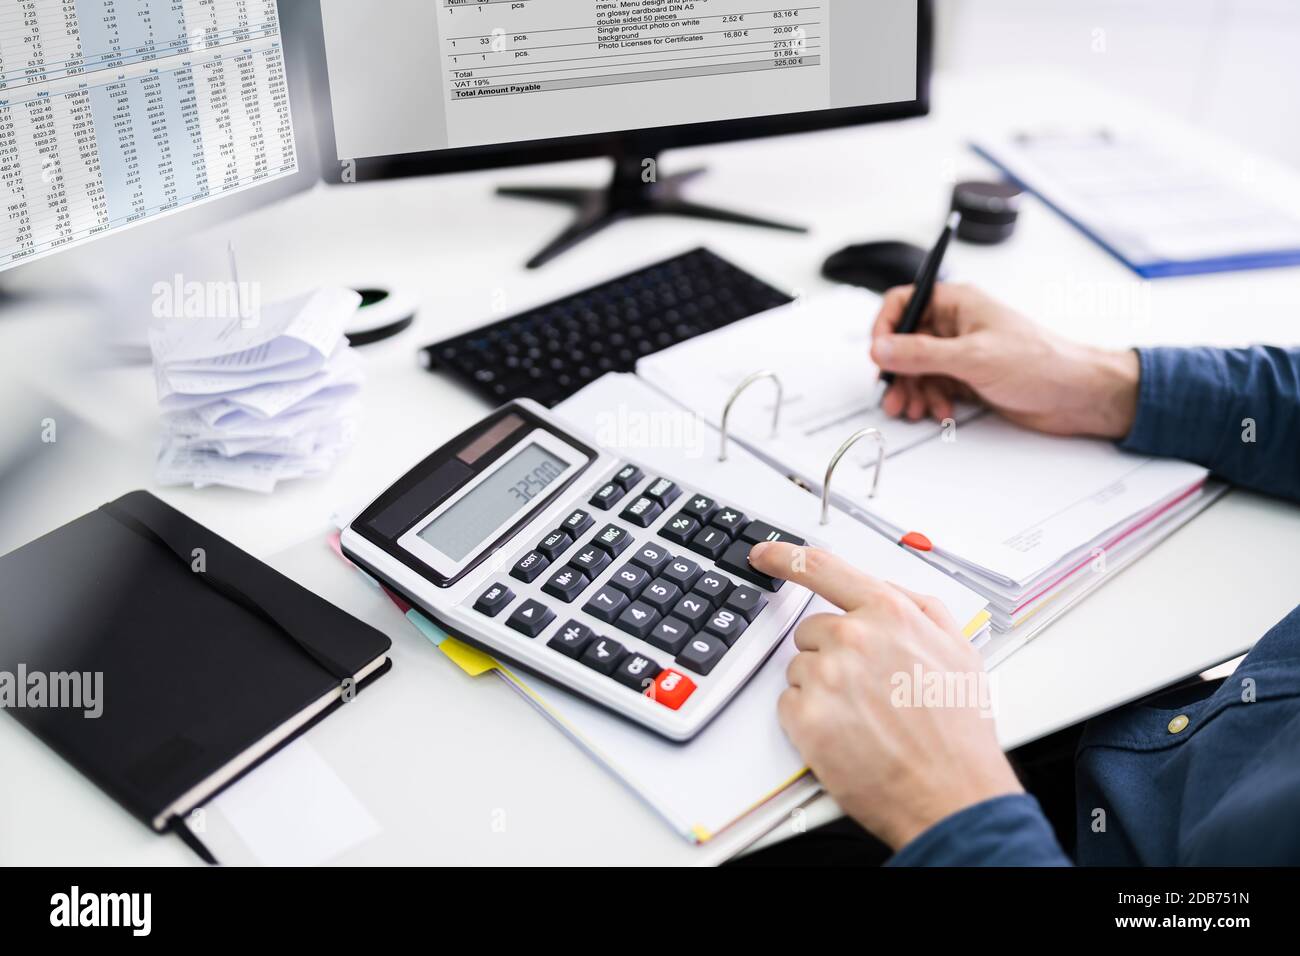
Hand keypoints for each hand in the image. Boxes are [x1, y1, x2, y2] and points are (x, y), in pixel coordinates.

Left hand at [750, 540, 1021, 851]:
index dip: (785, 556)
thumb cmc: (958, 731)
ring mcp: (827, 677)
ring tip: (865, 717)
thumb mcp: (960, 649)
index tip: (764, 553)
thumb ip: (921, 608)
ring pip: (800, 669)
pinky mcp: (806, 717)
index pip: (821, 567)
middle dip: (832, 655)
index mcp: (889, 614)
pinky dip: (809, 720)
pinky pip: (789, 704)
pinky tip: (846, 735)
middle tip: (868, 690)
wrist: (953, 794)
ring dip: (822, 689)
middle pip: (812, 631)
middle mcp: (853, 638)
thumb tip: (890, 590)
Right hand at [871, 282, 1140, 438]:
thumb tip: (880, 349)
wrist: (1076, 395)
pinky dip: (931, 400)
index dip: (885, 327)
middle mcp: (956, 325)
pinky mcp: (969, 378)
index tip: (879, 356)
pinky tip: (941, 411)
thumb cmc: (1040, 362)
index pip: (904, 302)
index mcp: (957, 304)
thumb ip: (921, 353)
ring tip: (915, 410)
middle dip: (897, 372)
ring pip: (918, 369)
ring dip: (913, 391)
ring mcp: (961, 352)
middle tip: (894, 397)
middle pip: (905, 342)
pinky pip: (935, 386)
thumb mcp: (973, 357)